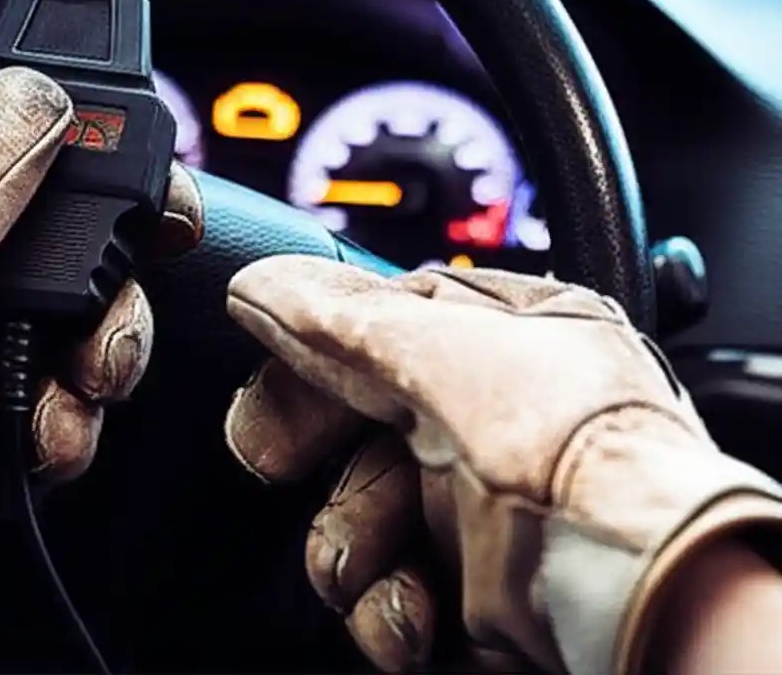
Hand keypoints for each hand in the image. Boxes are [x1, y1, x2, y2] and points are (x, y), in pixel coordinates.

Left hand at [0, 67, 201, 669]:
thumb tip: (35, 96)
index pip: (42, 190)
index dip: (107, 198)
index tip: (156, 214)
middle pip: (89, 279)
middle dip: (114, 309)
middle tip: (98, 338)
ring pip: (93, 354)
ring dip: (96, 377)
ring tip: (64, 395)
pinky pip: (75, 423)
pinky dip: (71, 435)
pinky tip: (36, 442)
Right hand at [224, 256, 781, 672]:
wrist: (644, 594)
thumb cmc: (588, 461)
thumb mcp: (454, 361)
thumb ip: (346, 320)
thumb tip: (260, 287)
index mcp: (508, 341)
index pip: (378, 327)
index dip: (311, 353)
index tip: (267, 380)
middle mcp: (495, 420)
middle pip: (352, 427)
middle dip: (313, 457)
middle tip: (276, 462)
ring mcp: (484, 508)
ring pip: (358, 518)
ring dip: (348, 551)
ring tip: (380, 570)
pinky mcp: (476, 589)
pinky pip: (390, 590)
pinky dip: (385, 611)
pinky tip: (413, 616)